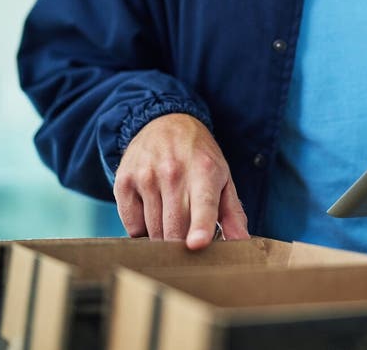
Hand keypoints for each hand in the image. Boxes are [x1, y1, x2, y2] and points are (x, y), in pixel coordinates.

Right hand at [113, 113, 249, 248]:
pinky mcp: (123, 182)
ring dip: (163, 236)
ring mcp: (145, 176)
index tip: (197, 244)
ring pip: (153, 232)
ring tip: (171, 217)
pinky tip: (151, 211)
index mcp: (203, 171)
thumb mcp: (222, 176)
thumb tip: (243, 243)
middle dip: (183, 244)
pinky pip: (132, 227)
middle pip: (175, 229)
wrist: (165, 122)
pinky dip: (142, 229)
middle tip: (189, 237)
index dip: (200, 226)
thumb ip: (233, 212)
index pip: (203, 204)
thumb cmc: (198, 156)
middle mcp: (173, 171)